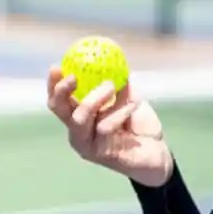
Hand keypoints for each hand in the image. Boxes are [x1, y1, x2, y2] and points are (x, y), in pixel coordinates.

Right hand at [46, 66, 173, 186]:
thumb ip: (119, 84)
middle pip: (59, 110)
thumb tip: (113, 59)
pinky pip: (105, 126)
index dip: (54, 84)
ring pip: (79, 118)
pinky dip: (119, 111)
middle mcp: (79, 132)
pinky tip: (134, 106)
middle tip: (73, 76)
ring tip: (110, 85)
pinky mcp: (100, 154)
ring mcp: (87, 145)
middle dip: (61, 91)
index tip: (57, 66)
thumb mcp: (130, 98)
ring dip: (93, 98)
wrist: (158, 153)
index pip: (59, 101)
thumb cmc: (141, 126)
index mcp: (81, 117)